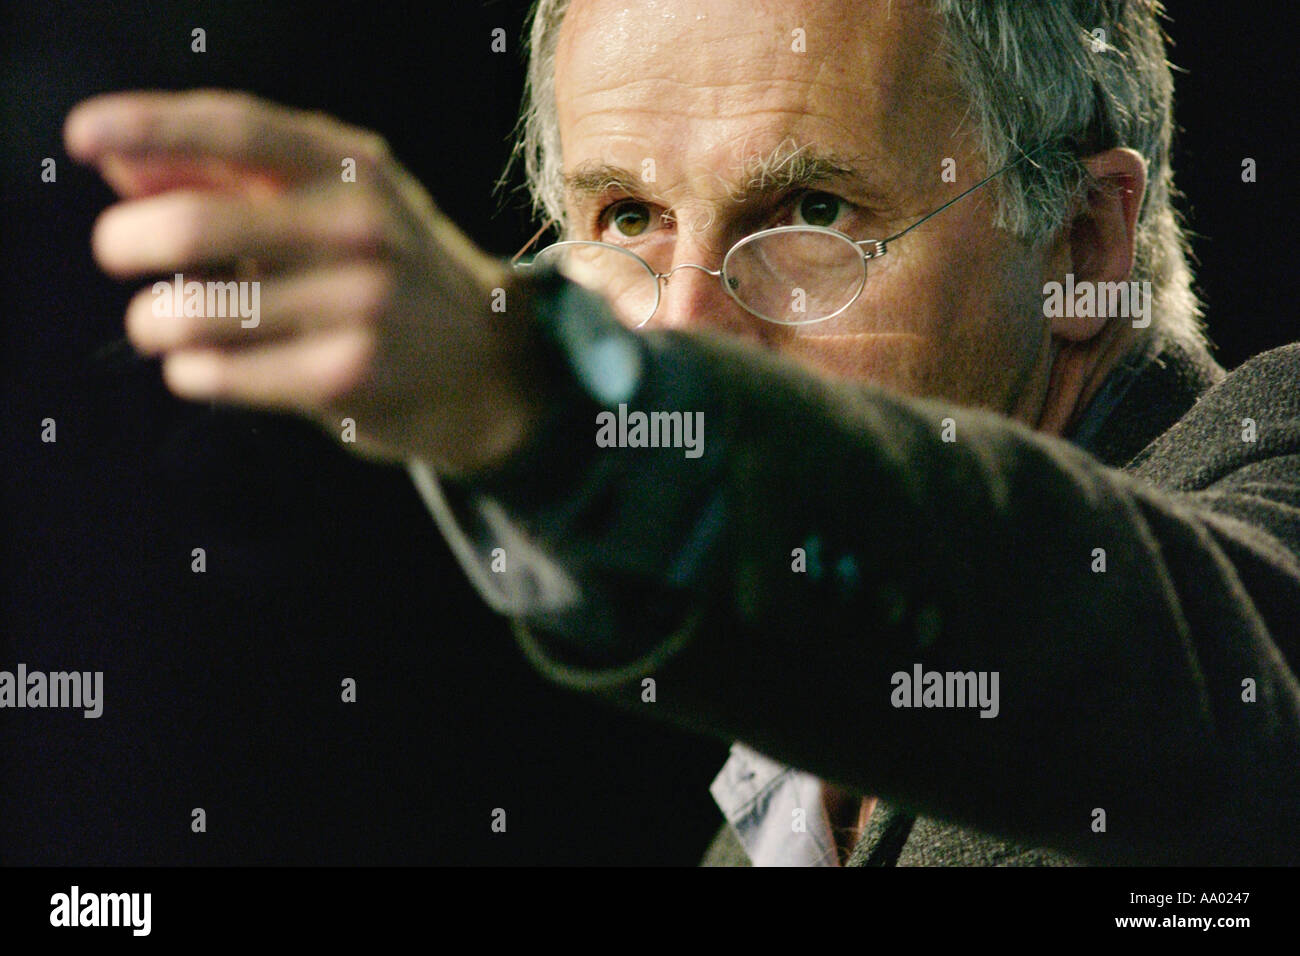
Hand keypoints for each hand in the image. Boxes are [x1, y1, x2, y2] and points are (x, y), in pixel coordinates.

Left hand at [64, 89, 547, 475]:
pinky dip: (190, 370)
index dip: (150, 126)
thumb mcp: (329, 205)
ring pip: (199, 312)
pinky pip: (220, 374)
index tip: (82, 137)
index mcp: (353, 167)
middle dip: (128, 241)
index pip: (237, 128)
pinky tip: (200, 367)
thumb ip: (229, 177)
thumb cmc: (388, 274)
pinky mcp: (348, 376)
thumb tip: (120, 160)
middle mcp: (360, 227)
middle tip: (114, 252)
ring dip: (155, 320)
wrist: (485, 367)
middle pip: (198, 224)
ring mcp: (360, 303)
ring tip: (160, 324)